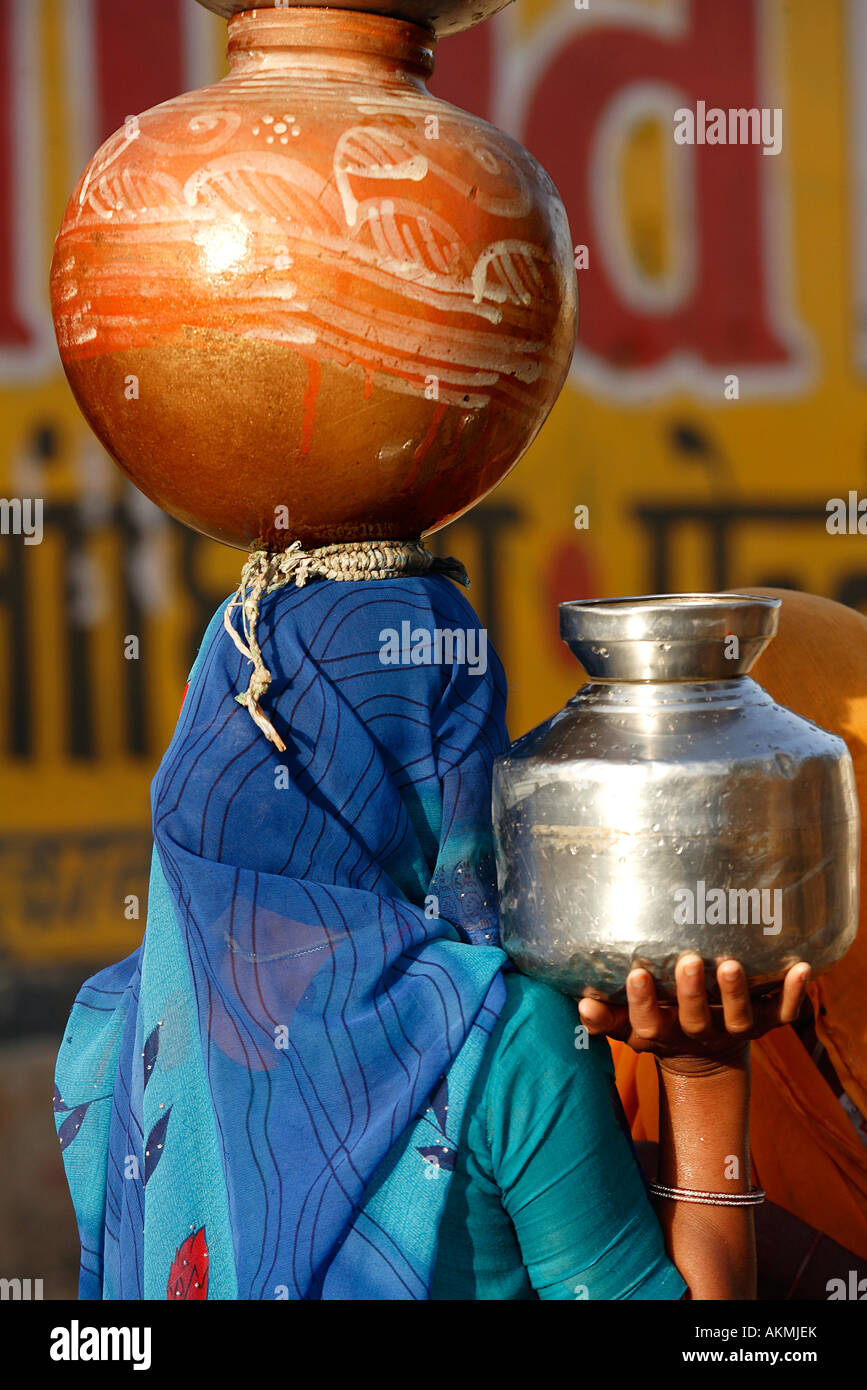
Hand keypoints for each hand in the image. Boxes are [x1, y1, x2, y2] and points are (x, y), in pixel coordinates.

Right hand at [577, 954, 811, 1075]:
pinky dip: (794, 994)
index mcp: (662, 1033)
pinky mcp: (765, 1023)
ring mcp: (735, 1029)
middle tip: (690, 961)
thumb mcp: (627, 1025)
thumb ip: (604, 1015)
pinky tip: (802, 968)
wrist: (705, 1058)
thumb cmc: (658, 1025)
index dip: (641, 1002)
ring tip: (731, 964)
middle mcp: (700, 1033)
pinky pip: (783, 1013)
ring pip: (739, 1017)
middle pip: (695, 1019)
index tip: (636, 974)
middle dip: (692, 993)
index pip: (647, 1023)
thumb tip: (581, 1002)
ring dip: (736, 992)